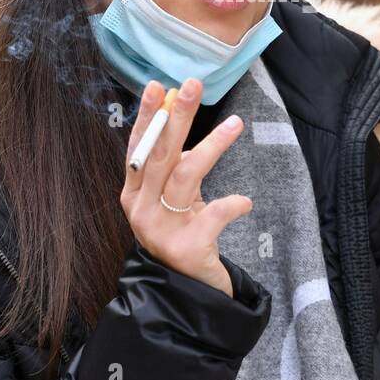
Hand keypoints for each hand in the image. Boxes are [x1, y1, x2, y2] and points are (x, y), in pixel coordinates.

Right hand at [120, 77, 249, 296]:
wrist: (187, 293)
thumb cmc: (180, 234)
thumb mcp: (169, 200)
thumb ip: (170, 166)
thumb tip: (179, 115)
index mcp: (133, 194)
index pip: (138, 148)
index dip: (148, 117)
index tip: (159, 86)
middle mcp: (141, 210)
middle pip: (160, 155)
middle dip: (177, 117)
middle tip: (192, 85)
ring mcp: (162, 230)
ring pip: (185, 176)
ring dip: (212, 146)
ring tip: (237, 124)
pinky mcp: (187, 248)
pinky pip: (213, 215)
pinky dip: (232, 204)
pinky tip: (246, 202)